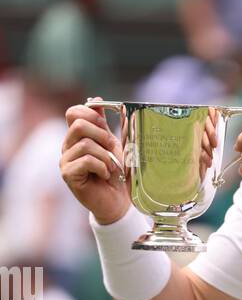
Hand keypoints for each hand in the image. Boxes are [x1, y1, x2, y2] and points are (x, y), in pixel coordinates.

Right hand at [60, 102, 129, 224]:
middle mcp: (67, 146)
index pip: (73, 112)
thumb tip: (96, 99)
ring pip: (84, 144)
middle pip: (78, 125)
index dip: (91, 114)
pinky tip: (105, 175)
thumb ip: (102, 123)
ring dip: (105, 156)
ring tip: (111, 167)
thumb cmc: (116, 173)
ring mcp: (65, 160)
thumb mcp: (112, 143)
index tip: (105, 126)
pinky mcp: (68, 175)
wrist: (118, 200)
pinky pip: (85, 161)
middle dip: (101, 135)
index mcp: (76, 136)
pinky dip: (101, 167)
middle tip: (112, 149)